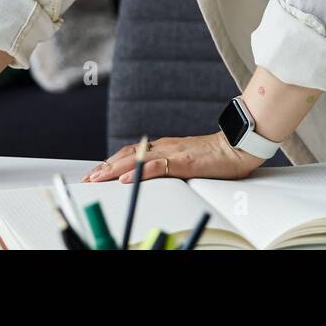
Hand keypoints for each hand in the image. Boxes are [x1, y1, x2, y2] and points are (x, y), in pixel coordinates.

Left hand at [79, 131, 264, 182]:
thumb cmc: (217, 156)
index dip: (111, 163)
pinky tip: (127, 179)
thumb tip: (152, 176)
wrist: (238, 147)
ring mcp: (172, 152)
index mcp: (164, 146)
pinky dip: (139, 173)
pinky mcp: (183, 161)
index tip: (95, 172)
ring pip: (136, 160)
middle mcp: (164, 146)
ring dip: (114, 170)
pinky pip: (156, 167)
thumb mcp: (187, 161)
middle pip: (127, 155)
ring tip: (97, 178)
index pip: (131, 153)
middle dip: (105, 168)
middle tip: (87, 178)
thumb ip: (170, 166)